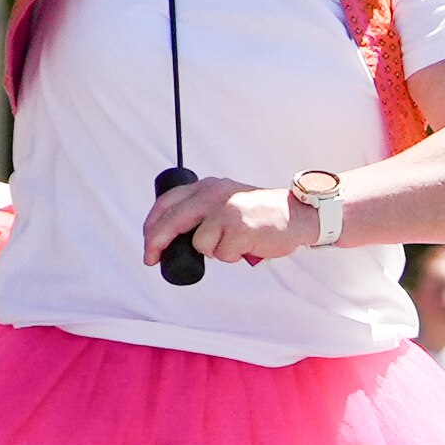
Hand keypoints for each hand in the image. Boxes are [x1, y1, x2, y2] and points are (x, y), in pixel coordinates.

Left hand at [142, 177, 302, 267]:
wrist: (295, 215)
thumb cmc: (260, 214)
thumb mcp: (226, 200)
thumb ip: (203, 209)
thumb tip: (175, 235)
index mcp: (207, 186)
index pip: (167, 203)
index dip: (152, 226)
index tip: (149, 244)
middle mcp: (213, 194)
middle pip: (171, 222)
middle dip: (155, 243)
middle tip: (150, 258)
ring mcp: (225, 210)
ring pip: (200, 244)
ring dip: (215, 251)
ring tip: (234, 242)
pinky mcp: (238, 228)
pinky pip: (222, 254)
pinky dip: (232, 256)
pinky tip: (246, 245)